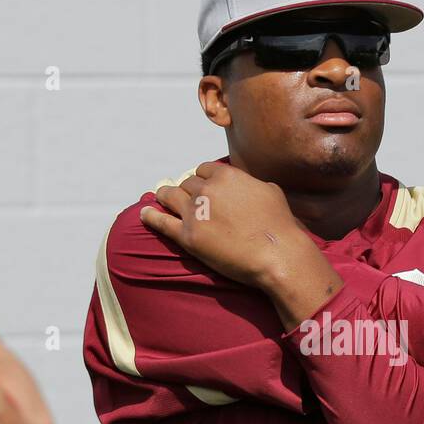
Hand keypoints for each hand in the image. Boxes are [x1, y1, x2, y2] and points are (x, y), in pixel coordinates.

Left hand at [144, 162, 314, 288]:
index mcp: (226, 176)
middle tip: (186, 199)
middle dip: (187, 190)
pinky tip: (144, 214)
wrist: (277, 254)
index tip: (203, 186)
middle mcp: (207, 190)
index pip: (204, 169)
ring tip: (161, 199)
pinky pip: (161, 222)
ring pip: (169, 196)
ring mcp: (194, 213)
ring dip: (165, 196)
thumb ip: (253, 184)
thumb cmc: (279, 225)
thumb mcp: (271, 191)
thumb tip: (250, 184)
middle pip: (187, 183)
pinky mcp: (188, 236)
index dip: (203, 178)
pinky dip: (150, 216)